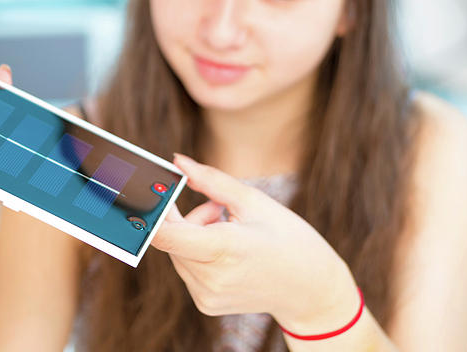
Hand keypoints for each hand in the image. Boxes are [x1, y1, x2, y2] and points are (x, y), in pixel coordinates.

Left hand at [150, 154, 359, 332]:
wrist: (311, 289)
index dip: (155, 211)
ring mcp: (208, 295)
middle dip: (186, 217)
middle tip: (217, 207)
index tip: (159, 193)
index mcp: (225, 249)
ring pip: (176, 253)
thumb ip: (210, 180)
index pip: (165, 234)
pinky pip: (187, 269)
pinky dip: (198, 254)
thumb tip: (178, 161)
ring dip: (193, 235)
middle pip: (171, 238)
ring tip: (227, 228)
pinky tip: (226, 251)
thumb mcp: (253, 201)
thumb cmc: (287, 237)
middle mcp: (212, 278)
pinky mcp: (206, 304)